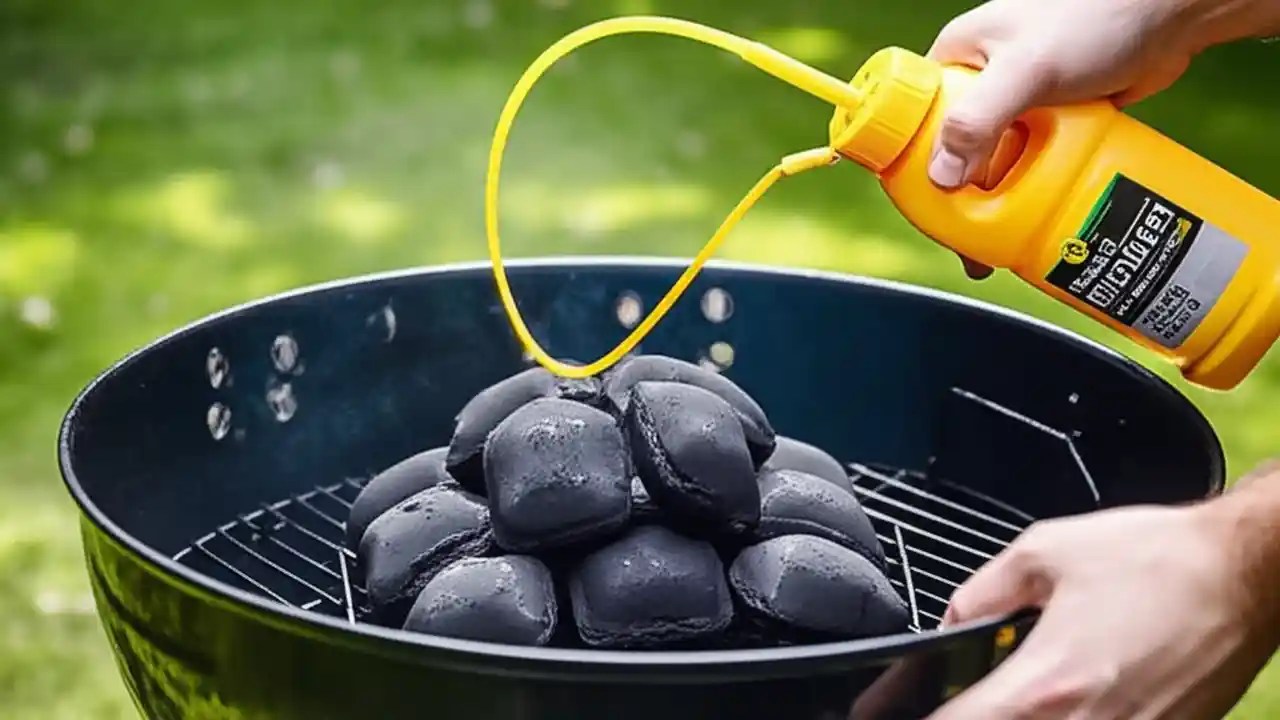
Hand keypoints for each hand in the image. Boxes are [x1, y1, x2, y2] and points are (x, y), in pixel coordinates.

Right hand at [922, 0, 1279, 279]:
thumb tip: (942, 177)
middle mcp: (983, 81)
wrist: (1171, 12)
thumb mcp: (1026, 67)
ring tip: (1005, 245)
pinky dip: (1035, 190)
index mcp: (958, 58)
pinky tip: (1038, 215)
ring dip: (1000, 202)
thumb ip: (978, 118)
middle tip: (972, 245)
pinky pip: (1034, 163)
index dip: (916, 170)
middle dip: (962, 201)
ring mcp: (1021, 102)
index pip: (917, 124)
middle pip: (956, 153)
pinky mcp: (1058, 118)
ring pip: (997, 163)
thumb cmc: (1099, 15)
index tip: (930, 213)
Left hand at [928, 474, 1279, 718]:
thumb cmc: (1157, 560)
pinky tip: (1077, 695)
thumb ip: (982, 593)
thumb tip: (955, 622)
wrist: (1244, 573)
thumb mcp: (1044, 551)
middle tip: (974, 692)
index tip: (914, 704)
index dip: (922, 716)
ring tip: (1032, 691)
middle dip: (975, 714)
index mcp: (1044, 685)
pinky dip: (1075, 718)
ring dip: (1026, 717)